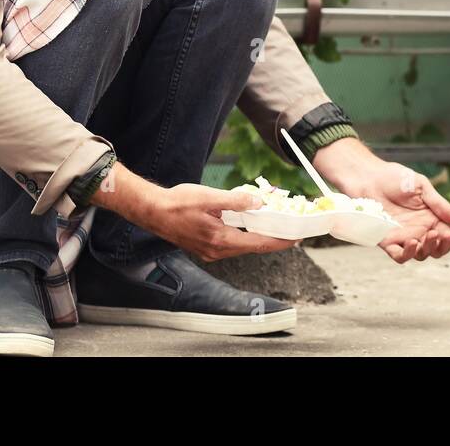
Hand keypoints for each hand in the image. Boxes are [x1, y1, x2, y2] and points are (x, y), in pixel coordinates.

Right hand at [149, 182, 299, 261]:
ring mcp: (210, 252)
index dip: (279, 241)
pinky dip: (244, 235)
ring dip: (258, 236)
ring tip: (275, 225)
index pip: (258, 244)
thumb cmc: (177, 203)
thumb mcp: (209, 197)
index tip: (297, 238)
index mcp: (220, 240)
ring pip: (242, 245)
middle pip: (252, 246)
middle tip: (291, 229)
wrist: (152, 211)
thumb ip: (235, 200)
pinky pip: (231, 243)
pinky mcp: (205, 248)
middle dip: (272, 238)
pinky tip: (250, 224)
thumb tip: (258, 203)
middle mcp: (217, 251)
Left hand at [314, 139, 449, 263]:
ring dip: (428, 249)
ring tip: (429, 236)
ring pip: (421, 255)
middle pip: (436, 249)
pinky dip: (407, 254)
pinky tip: (412, 243)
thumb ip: (439, 204)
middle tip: (443, 234)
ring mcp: (403, 237)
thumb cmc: (395, 178)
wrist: (369, 177)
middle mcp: (419, 231)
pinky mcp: (387, 241)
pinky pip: (399, 255)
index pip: (448, 234)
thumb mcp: (422, 186)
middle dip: (444, 246)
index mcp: (431, 218)